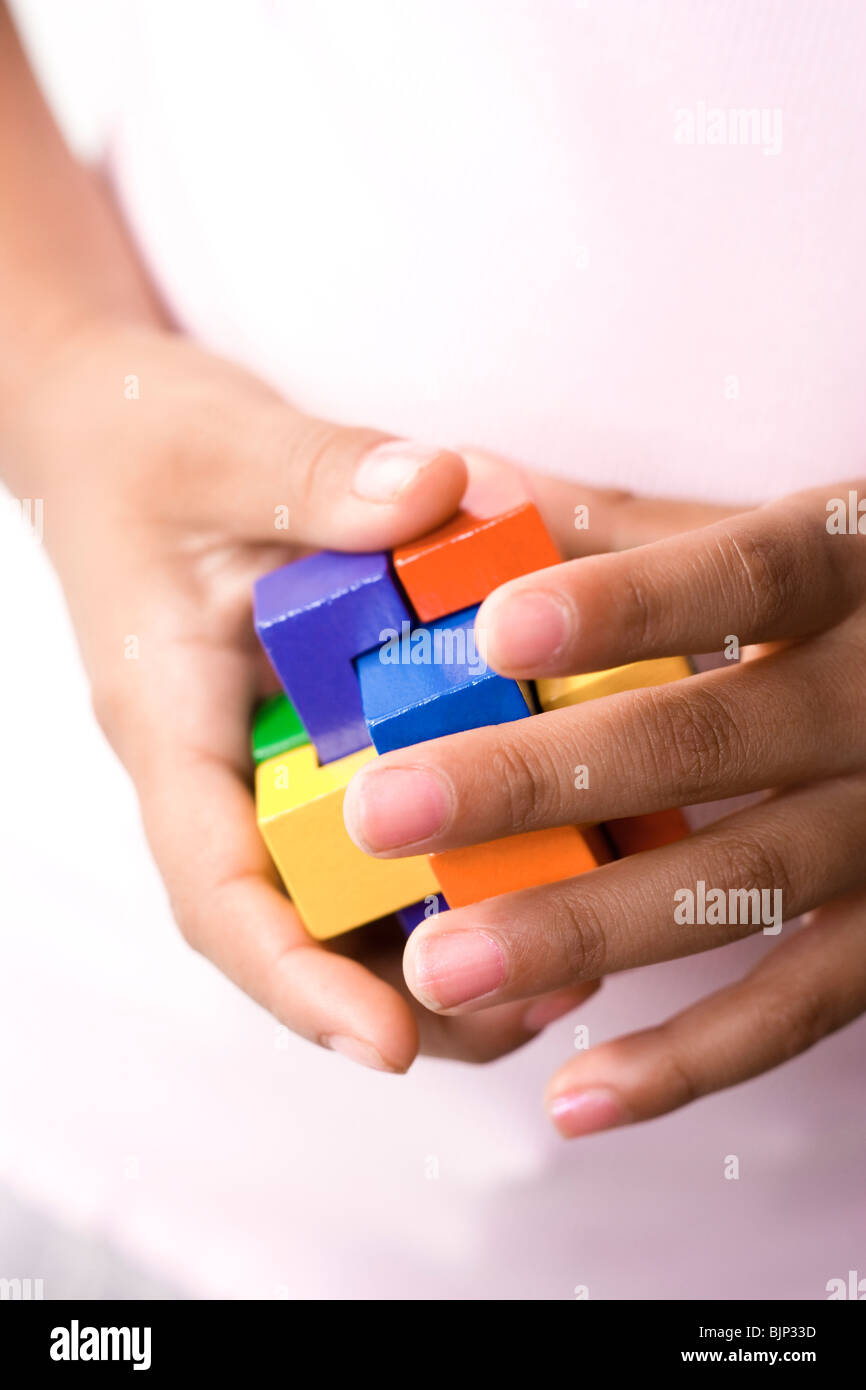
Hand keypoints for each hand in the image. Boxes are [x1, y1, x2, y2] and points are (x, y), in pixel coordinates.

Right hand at [8, 322, 610, 1070]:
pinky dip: (468, 843)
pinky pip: (393, 814)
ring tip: (573, 958)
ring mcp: (279, 760)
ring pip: (351, 894)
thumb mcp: (222, 448)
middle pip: (299, 929)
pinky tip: (562, 840)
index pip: (213, 880)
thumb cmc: (145, 445)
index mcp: (171, 725)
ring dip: (452, 938)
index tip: (387, 1043)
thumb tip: (446, 491)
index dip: (293, 975)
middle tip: (538, 1002)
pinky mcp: (328, 731)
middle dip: (407, 989)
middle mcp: (226, 771)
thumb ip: (320, 472)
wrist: (114, 434)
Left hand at [343, 479, 865, 1128]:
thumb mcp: (789, 532)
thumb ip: (635, 526)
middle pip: (711, 742)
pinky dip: (692, 1061)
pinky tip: (574, 1093)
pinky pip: (802, 1009)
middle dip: (539, 782)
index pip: (744, 576)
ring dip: (584, 930)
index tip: (493, 632)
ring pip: (743, 889)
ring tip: (441, 962)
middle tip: (386, 813)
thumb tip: (463, 484)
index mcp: (856, 571)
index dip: (626, 605)